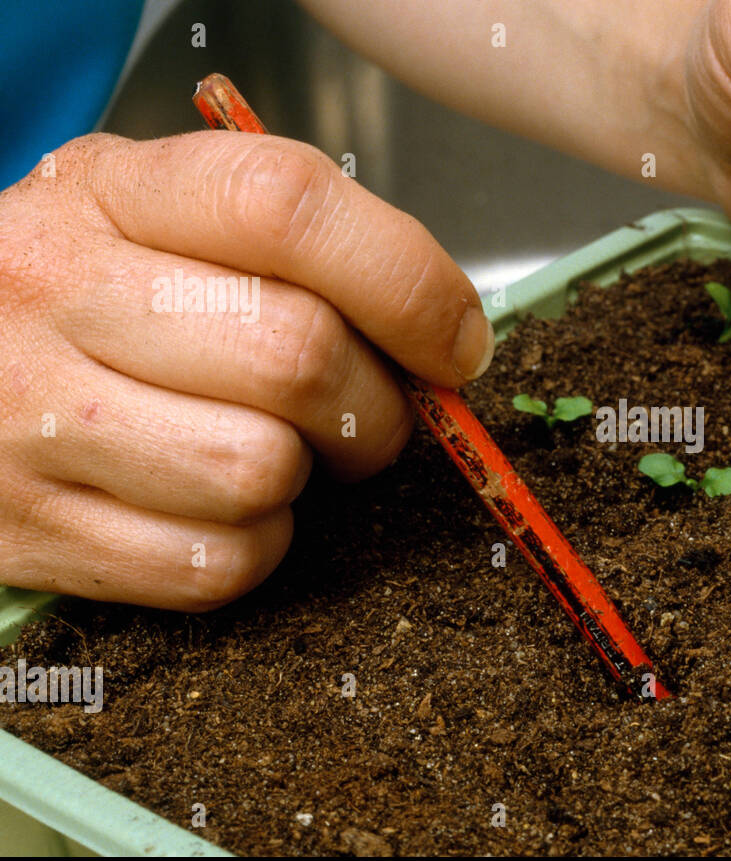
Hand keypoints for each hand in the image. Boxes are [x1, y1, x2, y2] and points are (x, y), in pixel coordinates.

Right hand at [0, 132, 491, 608]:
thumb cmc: (91, 286)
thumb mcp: (167, 214)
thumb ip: (301, 247)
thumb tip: (446, 340)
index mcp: (112, 190)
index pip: (287, 208)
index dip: (407, 283)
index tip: (454, 341)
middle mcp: (54, 290)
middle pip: (294, 356)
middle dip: (373, 404)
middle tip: (364, 411)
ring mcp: (31, 418)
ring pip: (258, 472)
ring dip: (302, 477)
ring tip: (268, 447)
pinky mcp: (29, 529)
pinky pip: (212, 567)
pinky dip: (250, 547)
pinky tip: (216, 504)